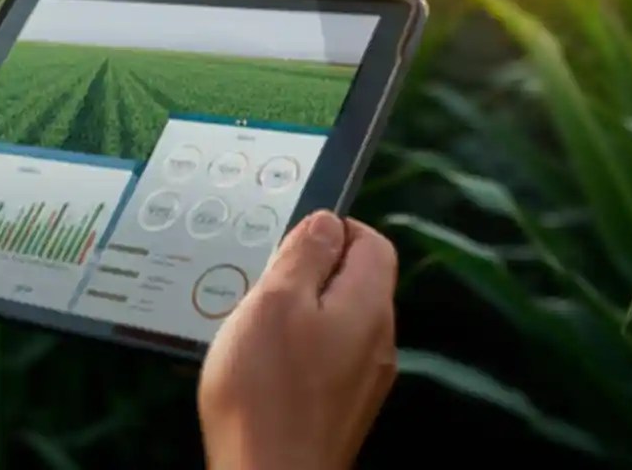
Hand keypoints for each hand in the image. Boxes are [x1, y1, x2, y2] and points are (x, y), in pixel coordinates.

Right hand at [198, 211, 397, 469]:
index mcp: (369, 306)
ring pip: (337, 322)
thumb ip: (303, 255)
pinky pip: (325, 359)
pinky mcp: (342, 410)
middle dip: (309, 273)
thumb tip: (327, 221)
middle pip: (355, 282)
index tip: (287, 241)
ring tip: (253, 325)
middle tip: (261, 284)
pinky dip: (296, 350)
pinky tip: (261, 366)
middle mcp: (377, 342)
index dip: (334, 228)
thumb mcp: (274, 302)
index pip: (372, 242)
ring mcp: (363, 381)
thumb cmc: (267, 391)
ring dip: (298, 313)